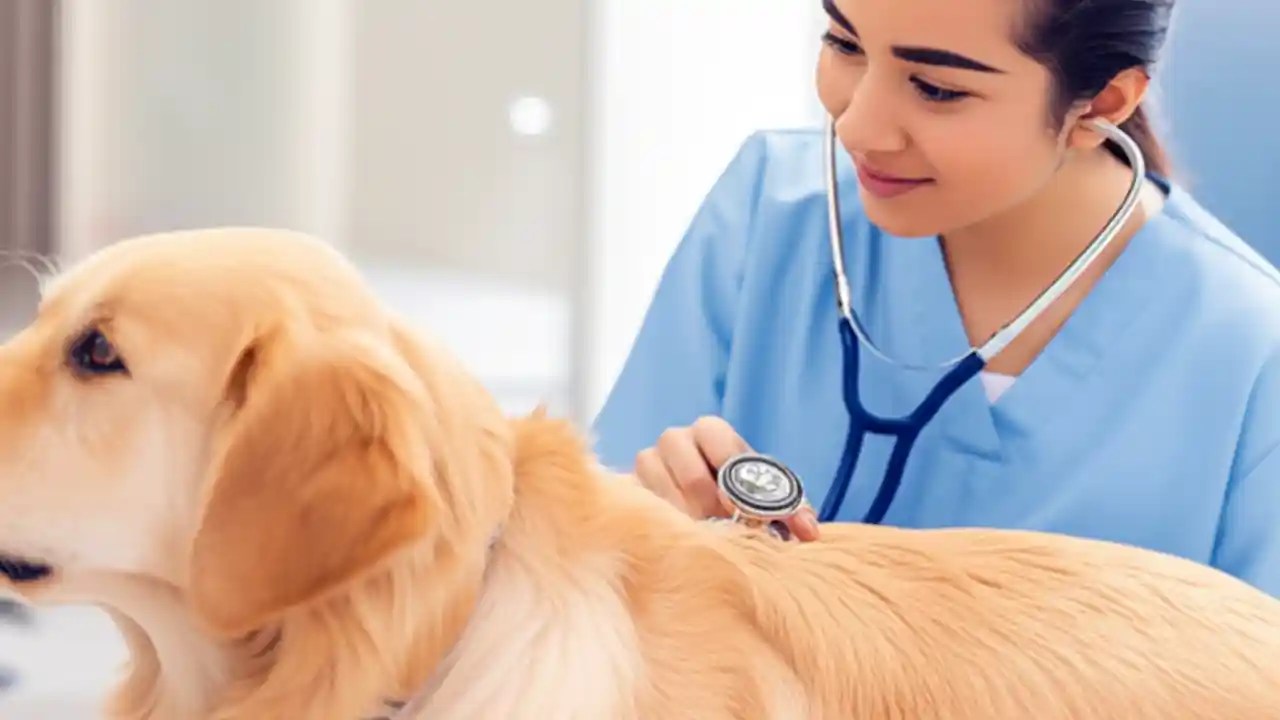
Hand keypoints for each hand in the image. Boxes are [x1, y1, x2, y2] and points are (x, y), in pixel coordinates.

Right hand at [633, 416, 819, 541]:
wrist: (701, 506)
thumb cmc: (738, 496)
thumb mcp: (766, 498)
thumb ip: (790, 511)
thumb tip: (808, 533)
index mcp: (710, 431)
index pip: (716, 437)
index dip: (729, 474)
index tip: (740, 509)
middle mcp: (675, 439)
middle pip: (687, 469)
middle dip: (708, 505)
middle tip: (723, 529)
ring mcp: (647, 462)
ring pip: (659, 487)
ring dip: (681, 516)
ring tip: (700, 536)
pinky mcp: (628, 488)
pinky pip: (638, 504)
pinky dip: (659, 523)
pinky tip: (675, 539)